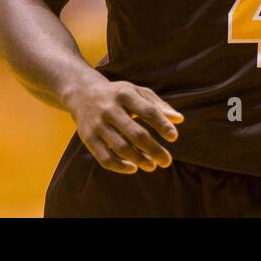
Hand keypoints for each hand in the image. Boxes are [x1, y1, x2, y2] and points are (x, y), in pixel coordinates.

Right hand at [64, 77, 183, 173]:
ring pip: (120, 148)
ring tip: (152, 166)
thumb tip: (179, 120)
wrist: (81, 93)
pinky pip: (104, 157)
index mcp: (125, 94)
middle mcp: (110, 109)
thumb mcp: (137, 92)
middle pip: (135, 133)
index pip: (147, 111)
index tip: (173, 137)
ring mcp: (97, 124)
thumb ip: (158, 105)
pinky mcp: (88, 138)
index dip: (161, 125)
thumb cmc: (117, 94)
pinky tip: (133, 168)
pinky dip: (119, 166)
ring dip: (138, 159)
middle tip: (167, 161)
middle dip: (153, 149)